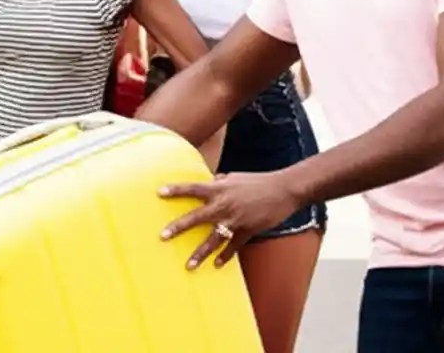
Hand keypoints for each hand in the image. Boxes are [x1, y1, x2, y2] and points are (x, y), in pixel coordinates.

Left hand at [157, 171, 301, 269]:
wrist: (284, 190)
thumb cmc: (258, 181)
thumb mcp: (235, 177)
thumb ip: (220, 181)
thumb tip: (212, 179)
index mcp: (219, 189)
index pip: (193, 188)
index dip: (176, 190)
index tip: (159, 193)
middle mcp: (224, 205)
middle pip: (197, 217)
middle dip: (179, 227)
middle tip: (163, 236)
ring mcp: (236, 220)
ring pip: (214, 239)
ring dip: (201, 253)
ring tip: (189, 265)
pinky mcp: (248, 230)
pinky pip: (234, 246)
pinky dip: (225, 256)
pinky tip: (216, 265)